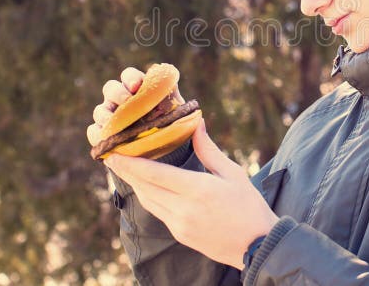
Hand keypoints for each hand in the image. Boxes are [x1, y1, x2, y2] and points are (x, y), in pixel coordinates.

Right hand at [86, 66, 186, 145]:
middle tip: (127, 101)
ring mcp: (108, 117)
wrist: (164, 147)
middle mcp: (118, 99)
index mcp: (135, 88)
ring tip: (115, 123)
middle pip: (110, 88)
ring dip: (105, 115)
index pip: (128, 75)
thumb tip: (169, 74)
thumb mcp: (172, 105)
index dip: (131, 78)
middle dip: (117, 93)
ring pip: (99, 111)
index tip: (137, 86)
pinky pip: (94, 133)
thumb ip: (170, 90)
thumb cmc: (166, 120)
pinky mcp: (103, 135)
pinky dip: (98, 135)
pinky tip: (107, 139)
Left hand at [105, 118, 279, 269]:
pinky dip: (148, 196)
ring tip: (123, 168)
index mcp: (198, 190)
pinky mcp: (180, 234)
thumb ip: (209, 149)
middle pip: (145, 188)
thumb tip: (196, 123)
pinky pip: (157, 212)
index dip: (132, 164)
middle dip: (126, 172)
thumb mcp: (232, 172)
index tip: (114, 153)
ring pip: (148, 201)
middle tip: (110, 156)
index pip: (156, 175)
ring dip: (134, 184)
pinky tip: (145, 186)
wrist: (257, 245)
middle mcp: (184, 209)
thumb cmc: (249, 205)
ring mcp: (180, 225)